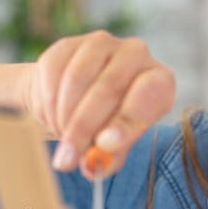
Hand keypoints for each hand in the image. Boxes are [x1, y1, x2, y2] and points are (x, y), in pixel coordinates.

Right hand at [23, 30, 175, 175]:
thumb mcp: (117, 147)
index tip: (105, 145)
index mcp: (159, 80)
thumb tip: (93, 165)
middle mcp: (136, 53)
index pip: (151, 93)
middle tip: (67, 159)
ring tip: (62, 135)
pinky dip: (48, 102)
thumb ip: (110, 158)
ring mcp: (102, 43)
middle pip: (109, 88)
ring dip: (64, 116)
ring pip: (77, 79)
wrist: (73, 101)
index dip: (128, 120)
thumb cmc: (105, 127)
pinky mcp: (69, 43)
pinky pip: (54, 72)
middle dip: (84, 128)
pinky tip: (52, 115)